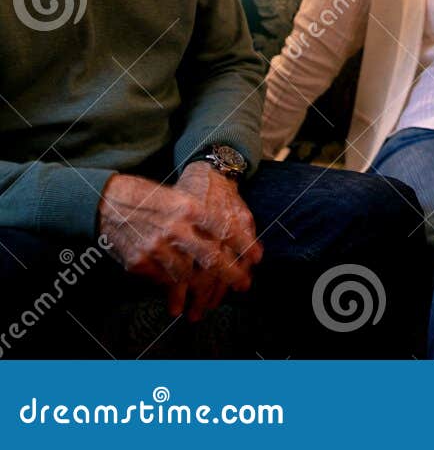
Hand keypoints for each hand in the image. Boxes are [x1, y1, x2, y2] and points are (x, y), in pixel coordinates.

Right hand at [97, 173, 251, 320]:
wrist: (107, 202)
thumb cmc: (149, 198)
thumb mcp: (179, 197)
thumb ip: (202, 217)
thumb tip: (232, 236)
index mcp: (189, 208)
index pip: (224, 229)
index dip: (244, 246)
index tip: (257, 258)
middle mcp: (175, 228)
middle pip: (211, 257)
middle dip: (231, 274)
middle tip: (244, 285)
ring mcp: (156, 247)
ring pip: (187, 275)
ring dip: (202, 292)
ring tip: (211, 304)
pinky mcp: (139, 262)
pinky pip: (163, 282)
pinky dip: (173, 293)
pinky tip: (178, 303)